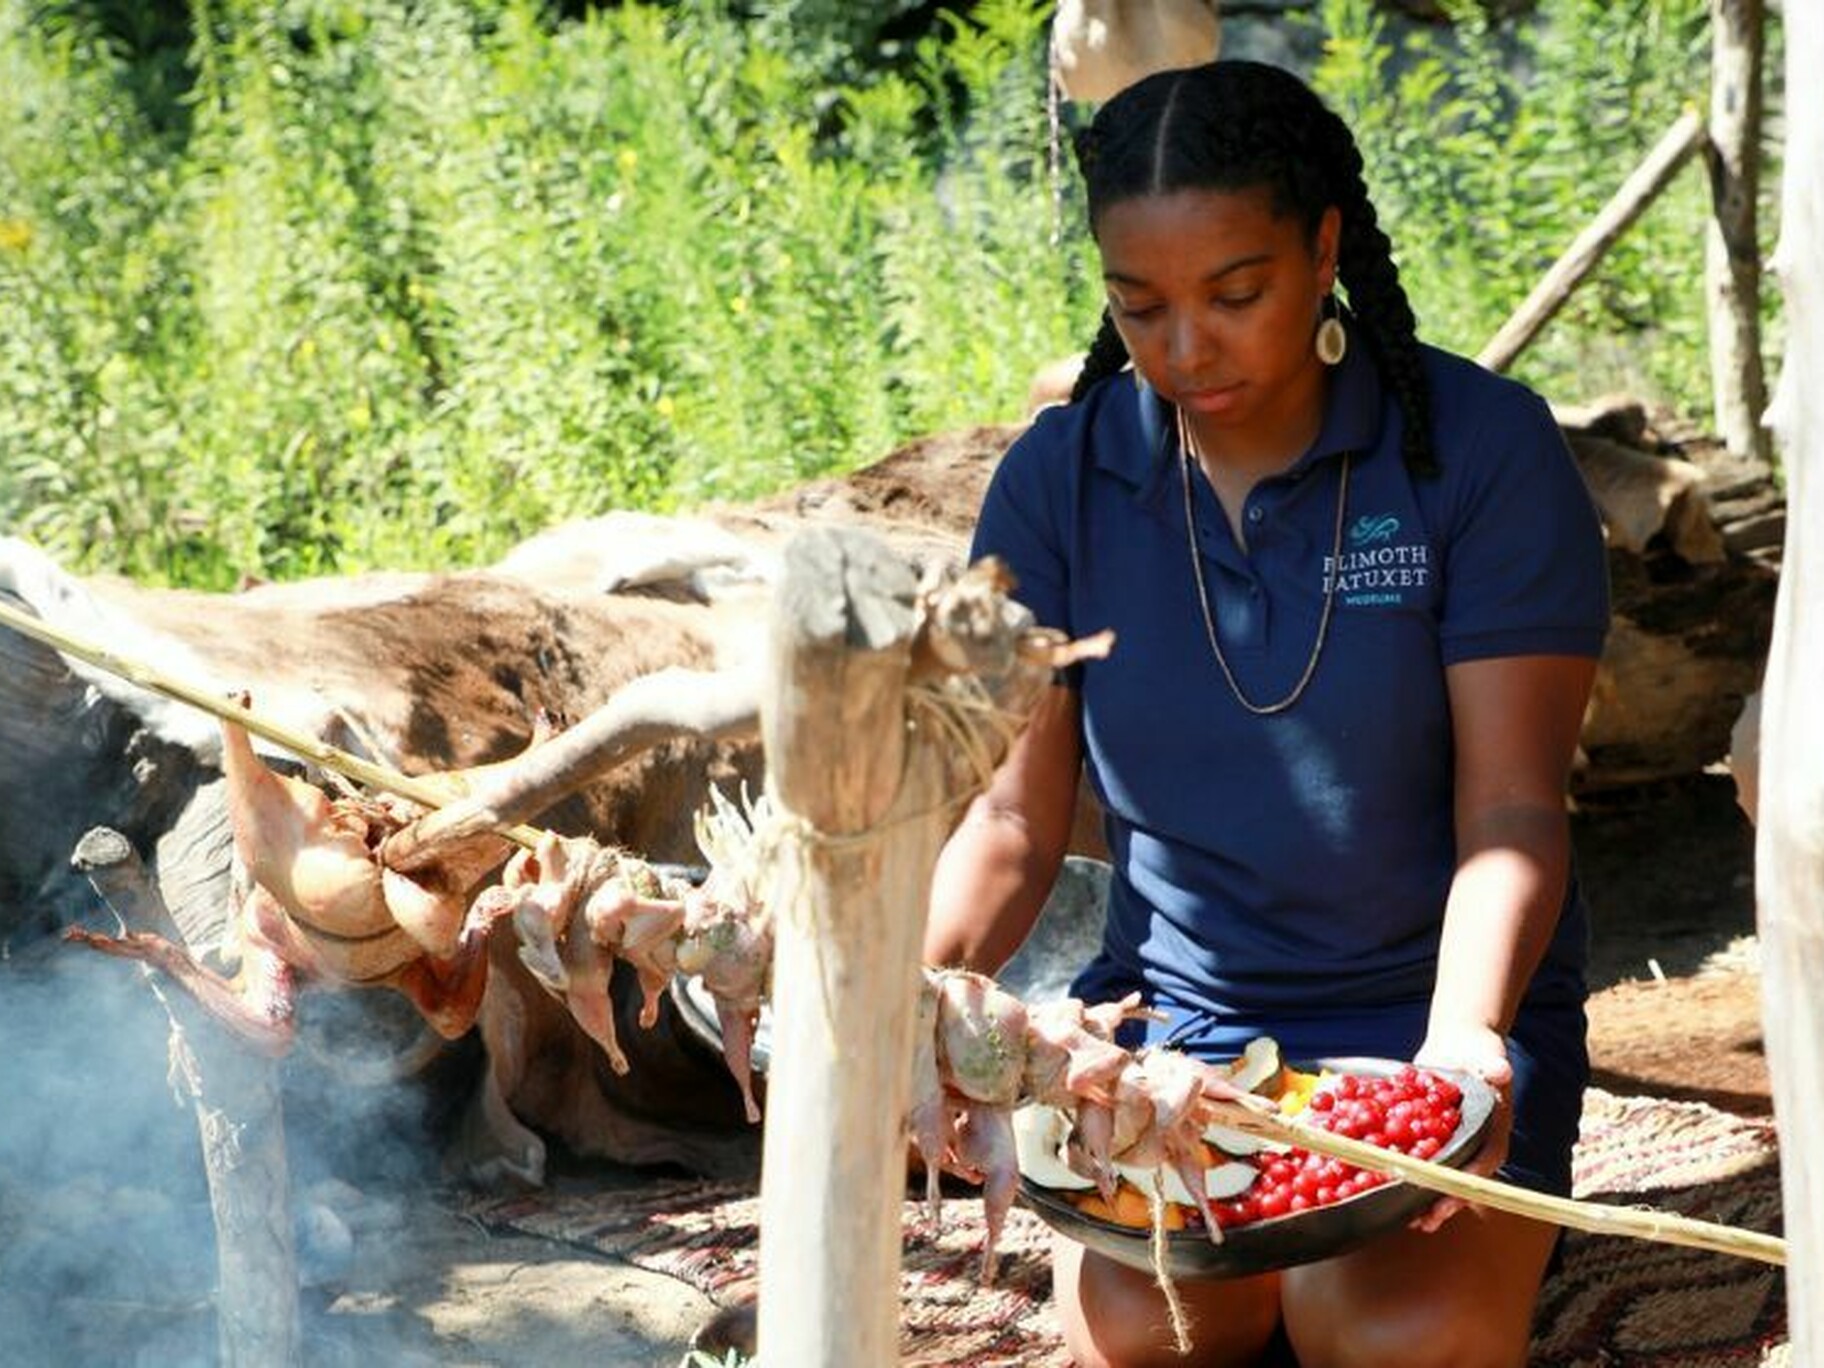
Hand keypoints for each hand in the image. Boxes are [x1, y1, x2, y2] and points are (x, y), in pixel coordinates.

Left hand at [1408, 1022, 1511, 1232]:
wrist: (1459, 1043)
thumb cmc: (1479, 1050)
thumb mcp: (1488, 1055)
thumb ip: (1494, 1066)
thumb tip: (1500, 1073)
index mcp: (1492, 1131)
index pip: (1482, 1165)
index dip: (1465, 1184)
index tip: (1447, 1200)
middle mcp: (1474, 1144)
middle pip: (1460, 1180)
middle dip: (1441, 1202)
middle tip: (1423, 1221)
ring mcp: (1453, 1144)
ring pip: (1439, 1176)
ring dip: (1423, 1196)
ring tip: (1406, 1219)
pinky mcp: (1432, 1138)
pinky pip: (1420, 1159)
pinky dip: (1405, 1172)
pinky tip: (1383, 1184)